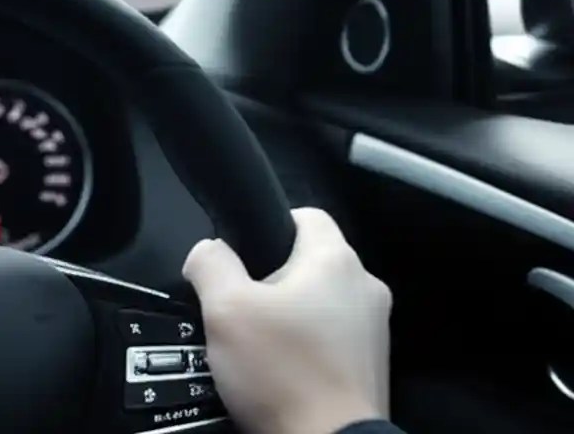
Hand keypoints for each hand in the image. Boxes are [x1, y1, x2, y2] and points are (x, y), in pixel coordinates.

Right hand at [183, 208, 391, 433]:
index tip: (239, 260)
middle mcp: (366, 286)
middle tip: (238, 308)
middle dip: (272, 279)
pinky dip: (308, 346)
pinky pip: (332, 337)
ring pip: (320, 302)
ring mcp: (376, 328)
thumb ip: (211, 263)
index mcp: (336, 259)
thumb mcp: (225, 309)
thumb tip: (209, 251)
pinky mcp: (374, 365)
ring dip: (290, 315)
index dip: (265, 228)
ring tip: (257, 345)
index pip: (302, 214)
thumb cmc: (280, 371)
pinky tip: (282, 370)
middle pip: (308, 262)